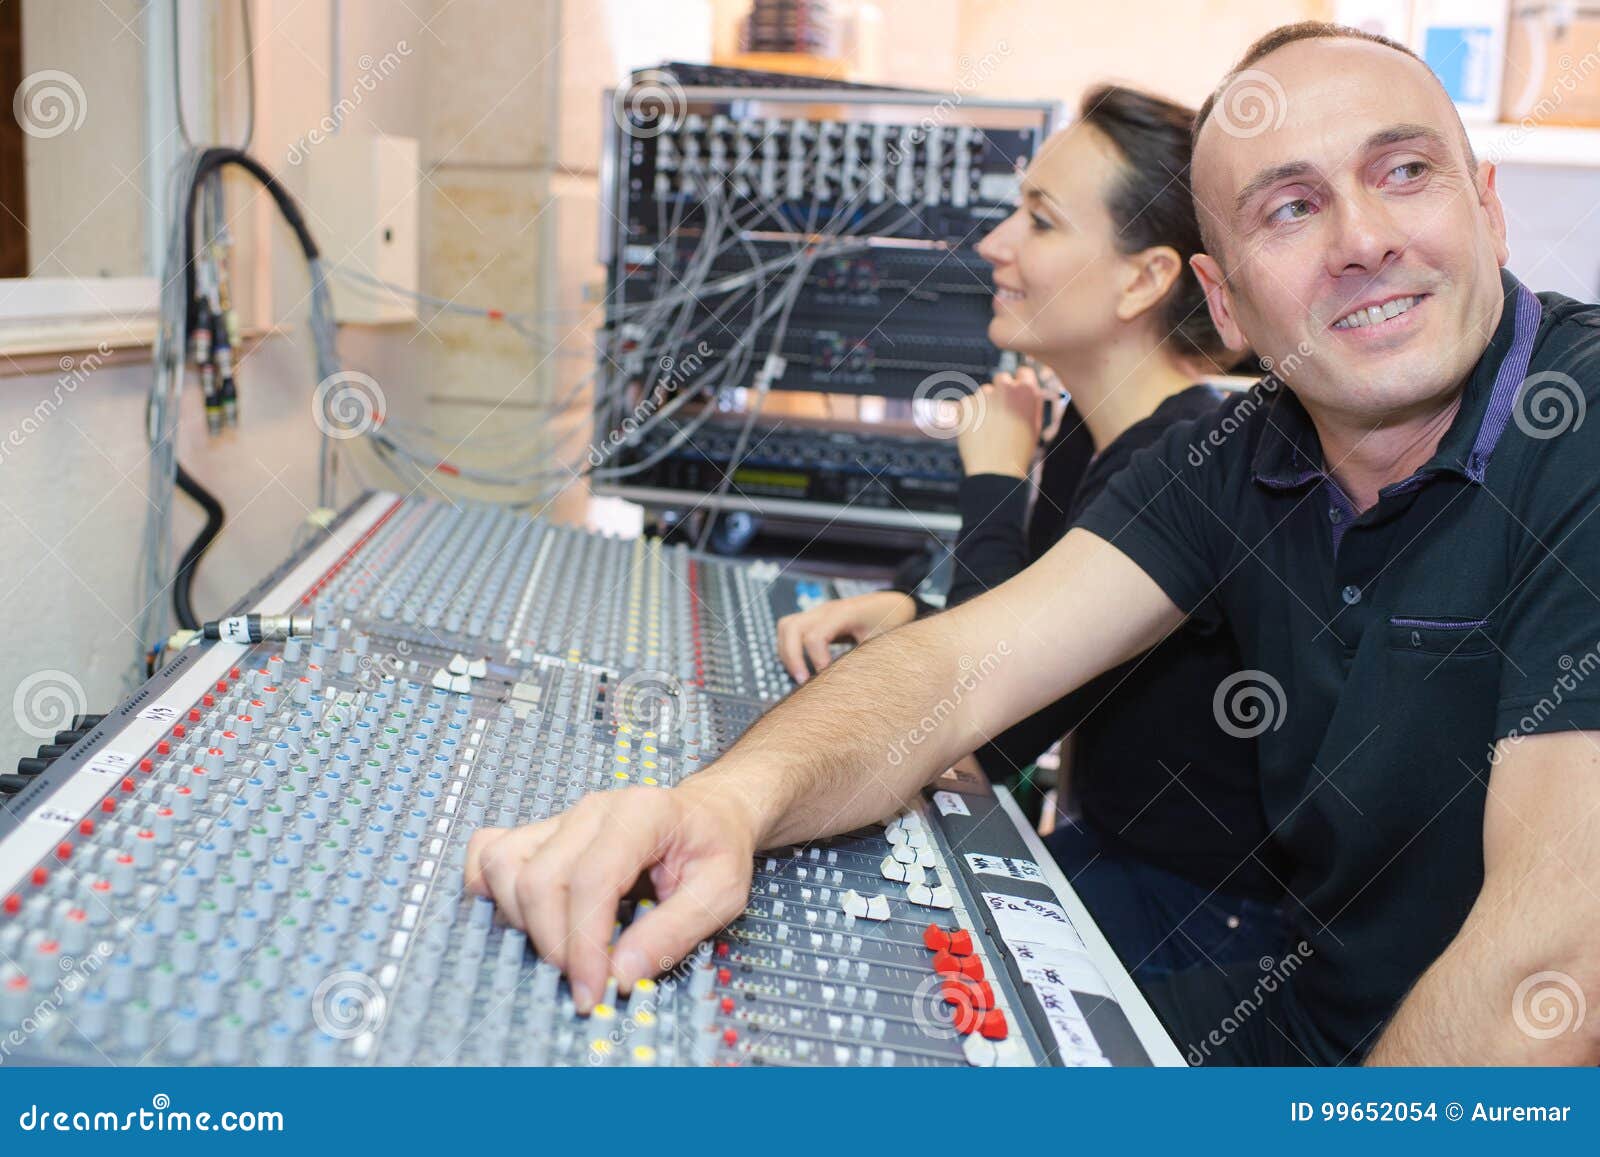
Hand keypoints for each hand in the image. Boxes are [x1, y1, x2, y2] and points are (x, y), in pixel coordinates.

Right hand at [465, 780, 758, 1011]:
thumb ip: (673, 934)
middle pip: (540, 879)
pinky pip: (490, 852)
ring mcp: (562, 819)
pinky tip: (522, 918)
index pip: (592, 879)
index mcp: (642, 814)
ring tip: (563, 951)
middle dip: (555, 946)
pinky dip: (492, 889)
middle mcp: (593, 810)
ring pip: (504, 866)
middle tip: (585, 984)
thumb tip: (620, 975)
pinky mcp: (542, 833)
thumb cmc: (715, 848)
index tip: (595, 991)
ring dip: (521, 922)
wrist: (708, 815)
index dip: (585, 944)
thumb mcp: (721, 894)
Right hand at [775, 590, 916, 682]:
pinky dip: (791, 649)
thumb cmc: (890, 622)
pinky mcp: (816, 620)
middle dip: (791, 657)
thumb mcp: (883, 642)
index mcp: (844, 612)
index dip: (817, 660)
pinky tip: (804, 669)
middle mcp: (826, 609)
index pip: (816, 635)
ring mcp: (818, 612)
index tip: (826, 677)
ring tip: (800, 677)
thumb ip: (864, 660)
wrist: (893, 605)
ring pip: (786, 627)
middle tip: (803, 682)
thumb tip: (848, 688)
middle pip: (790, 626)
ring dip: (787, 653)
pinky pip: (792, 631)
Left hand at [956, 366, 1046, 477]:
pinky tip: (975, 431)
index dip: (1019, 383)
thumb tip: (1024, 387)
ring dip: (984, 405)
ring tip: (988, 429)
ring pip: (983, 393)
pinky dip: (969, 415)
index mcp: (1027, 391)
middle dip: (1000, 391)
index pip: (1023, 372)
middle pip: (1001, 378)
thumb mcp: (1033, 424)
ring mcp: (984, 395)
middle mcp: (1006, 388)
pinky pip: (967, 404)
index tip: (1015, 393)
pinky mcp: (966, 404)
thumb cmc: (1018, 450)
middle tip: (1000, 414)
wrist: (996, 469)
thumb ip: (1029, 402)